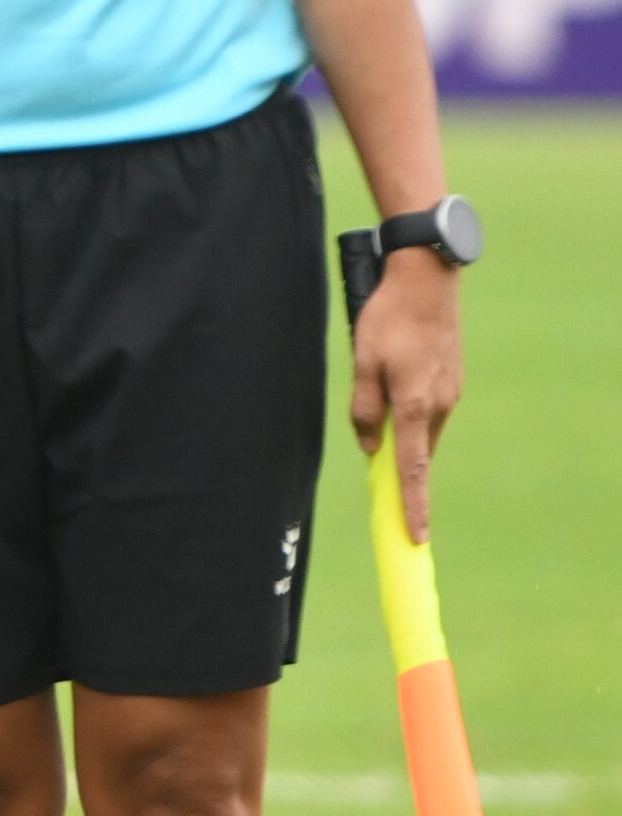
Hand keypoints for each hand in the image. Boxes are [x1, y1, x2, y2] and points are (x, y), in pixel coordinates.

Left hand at [353, 247, 464, 540]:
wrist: (427, 279)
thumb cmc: (388, 319)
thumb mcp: (362, 364)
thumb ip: (364, 410)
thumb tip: (371, 448)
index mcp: (416, 406)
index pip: (413, 470)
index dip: (412, 505)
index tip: (416, 536)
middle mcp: (440, 405)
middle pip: (415, 450)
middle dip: (397, 462)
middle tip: (374, 459)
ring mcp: (450, 391)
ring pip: (420, 428)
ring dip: (400, 429)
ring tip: (376, 390)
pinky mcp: (452, 378)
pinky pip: (427, 408)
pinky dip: (410, 410)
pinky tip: (394, 380)